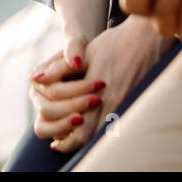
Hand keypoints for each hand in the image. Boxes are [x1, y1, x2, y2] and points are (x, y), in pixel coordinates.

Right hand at [26, 44, 100, 150]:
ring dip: (65, 126)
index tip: (101, 84)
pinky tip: (87, 131)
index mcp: (38, 77)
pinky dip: (68, 137)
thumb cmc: (80, 50)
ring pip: (44, 128)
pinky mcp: (55, 124)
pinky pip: (55, 138)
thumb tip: (75, 63)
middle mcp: (37, 96)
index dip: (76, 89)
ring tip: (86, 120)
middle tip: (98, 100)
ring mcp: (44, 112)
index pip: (52, 88)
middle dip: (74, 106)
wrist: (83, 61)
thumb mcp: (77, 43)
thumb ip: (73, 48)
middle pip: (47, 109)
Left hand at [30, 15, 172, 153]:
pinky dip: (104, 129)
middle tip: (63, 143)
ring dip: (90, 137)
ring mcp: (127, 105)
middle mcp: (114, 104)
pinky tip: (96, 124)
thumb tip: (35, 79)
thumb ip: (59, 69)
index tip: (56, 143)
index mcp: (99, 93)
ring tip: (76, 135)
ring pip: (106, 133)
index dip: (67, 141)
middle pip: (93, 138)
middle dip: (76, 143)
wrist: (147, 38)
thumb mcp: (85, 54)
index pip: (81, 131)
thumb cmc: (114, 43)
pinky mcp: (135, 103)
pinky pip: (118, 124)